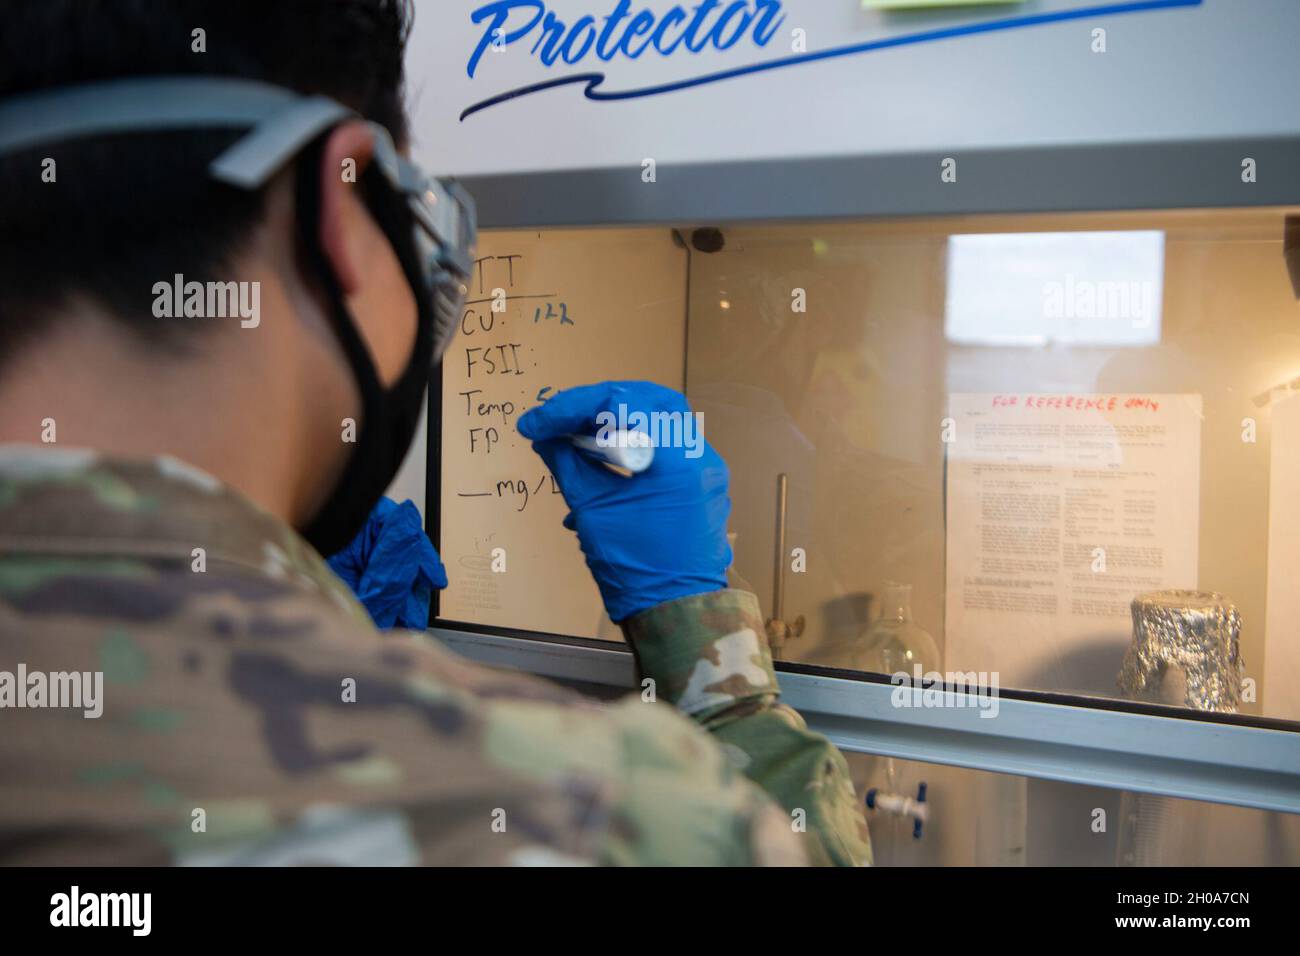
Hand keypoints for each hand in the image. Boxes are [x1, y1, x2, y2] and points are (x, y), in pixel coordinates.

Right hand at [516, 381, 730, 621]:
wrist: (676, 614)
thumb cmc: (635, 568)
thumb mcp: (592, 511)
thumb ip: (568, 464)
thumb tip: (545, 436)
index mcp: (676, 459)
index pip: (622, 404)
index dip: (570, 407)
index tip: (534, 423)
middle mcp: (699, 457)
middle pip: (649, 402)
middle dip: (600, 404)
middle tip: (563, 417)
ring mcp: (705, 472)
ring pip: (659, 424)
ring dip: (616, 424)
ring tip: (576, 437)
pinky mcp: (701, 487)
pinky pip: (664, 453)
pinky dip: (631, 448)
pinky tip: (599, 463)